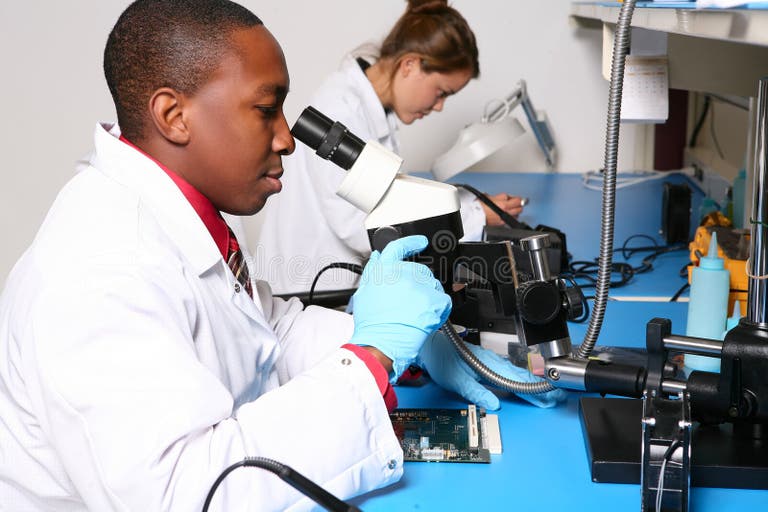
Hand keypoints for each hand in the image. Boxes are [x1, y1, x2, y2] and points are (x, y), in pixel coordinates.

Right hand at [349, 235, 451, 380]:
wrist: (380, 345)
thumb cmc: (371, 326)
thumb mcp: (363, 294)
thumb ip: (373, 273)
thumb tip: (378, 258)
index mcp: (383, 271)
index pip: (398, 247)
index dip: (411, 243)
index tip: (420, 242)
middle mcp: (401, 274)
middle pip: (420, 272)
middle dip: (420, 287)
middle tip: (412, 305)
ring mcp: (418, 286)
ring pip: (433, 287)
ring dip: (429, 300)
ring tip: (416, 315)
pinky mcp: (432, 299)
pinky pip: (444, 302)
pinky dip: (439, 312)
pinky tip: (426, 320)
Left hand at [416, 332, 566, 409]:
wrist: (430, 345)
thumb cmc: (441, 359)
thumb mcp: (456, 381)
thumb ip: (476, 393)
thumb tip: (493, 404)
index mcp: (488, 365)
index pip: (517, 380)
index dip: (535, 390)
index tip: (549, 397)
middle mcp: (492, 361)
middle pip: (521, 376)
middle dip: (540, 387)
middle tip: (555, 397)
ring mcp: (490, 360)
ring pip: (516, 373)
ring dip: (532, 383)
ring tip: (546, 393)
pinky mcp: (487, 362)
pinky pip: (509, 371)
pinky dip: (520, 378)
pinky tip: (524, 384)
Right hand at [482, 193, 524, 225]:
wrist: (473, 216)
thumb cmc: (479, 206)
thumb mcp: (491, 196)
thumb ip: (502, 196)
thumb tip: (508, 197)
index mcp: (504, 205)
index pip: (519, 201)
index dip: (518, 198)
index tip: (517, 198)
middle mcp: (506, 213)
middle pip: (520, 209)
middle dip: (518, 205)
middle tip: (514, 202)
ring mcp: (504, 220)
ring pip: (516, 216)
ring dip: (515, 212)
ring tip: (509, 209)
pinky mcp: (501, 224)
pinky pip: (509, 220)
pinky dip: (509, 217)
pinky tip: (505, 214)